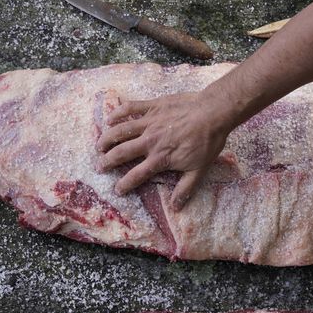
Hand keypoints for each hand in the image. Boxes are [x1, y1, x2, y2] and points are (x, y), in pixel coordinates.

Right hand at [96, 92, 230, 210]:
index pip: (136, 175)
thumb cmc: (208, 142)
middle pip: (121, 153)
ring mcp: (149, 122)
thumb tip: (176, 207)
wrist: (213, 113)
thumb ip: (185, 189)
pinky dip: (117, 112)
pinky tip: (109, 119)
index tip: (117, 189)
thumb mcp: (199, 170)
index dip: (124, 184)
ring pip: (120, 131)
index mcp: (160, 158)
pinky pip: (130, 108)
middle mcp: (150, 141)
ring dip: (107, 139)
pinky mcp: (152, 106)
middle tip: (99, 166)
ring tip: (98, 146)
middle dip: (107, 161)